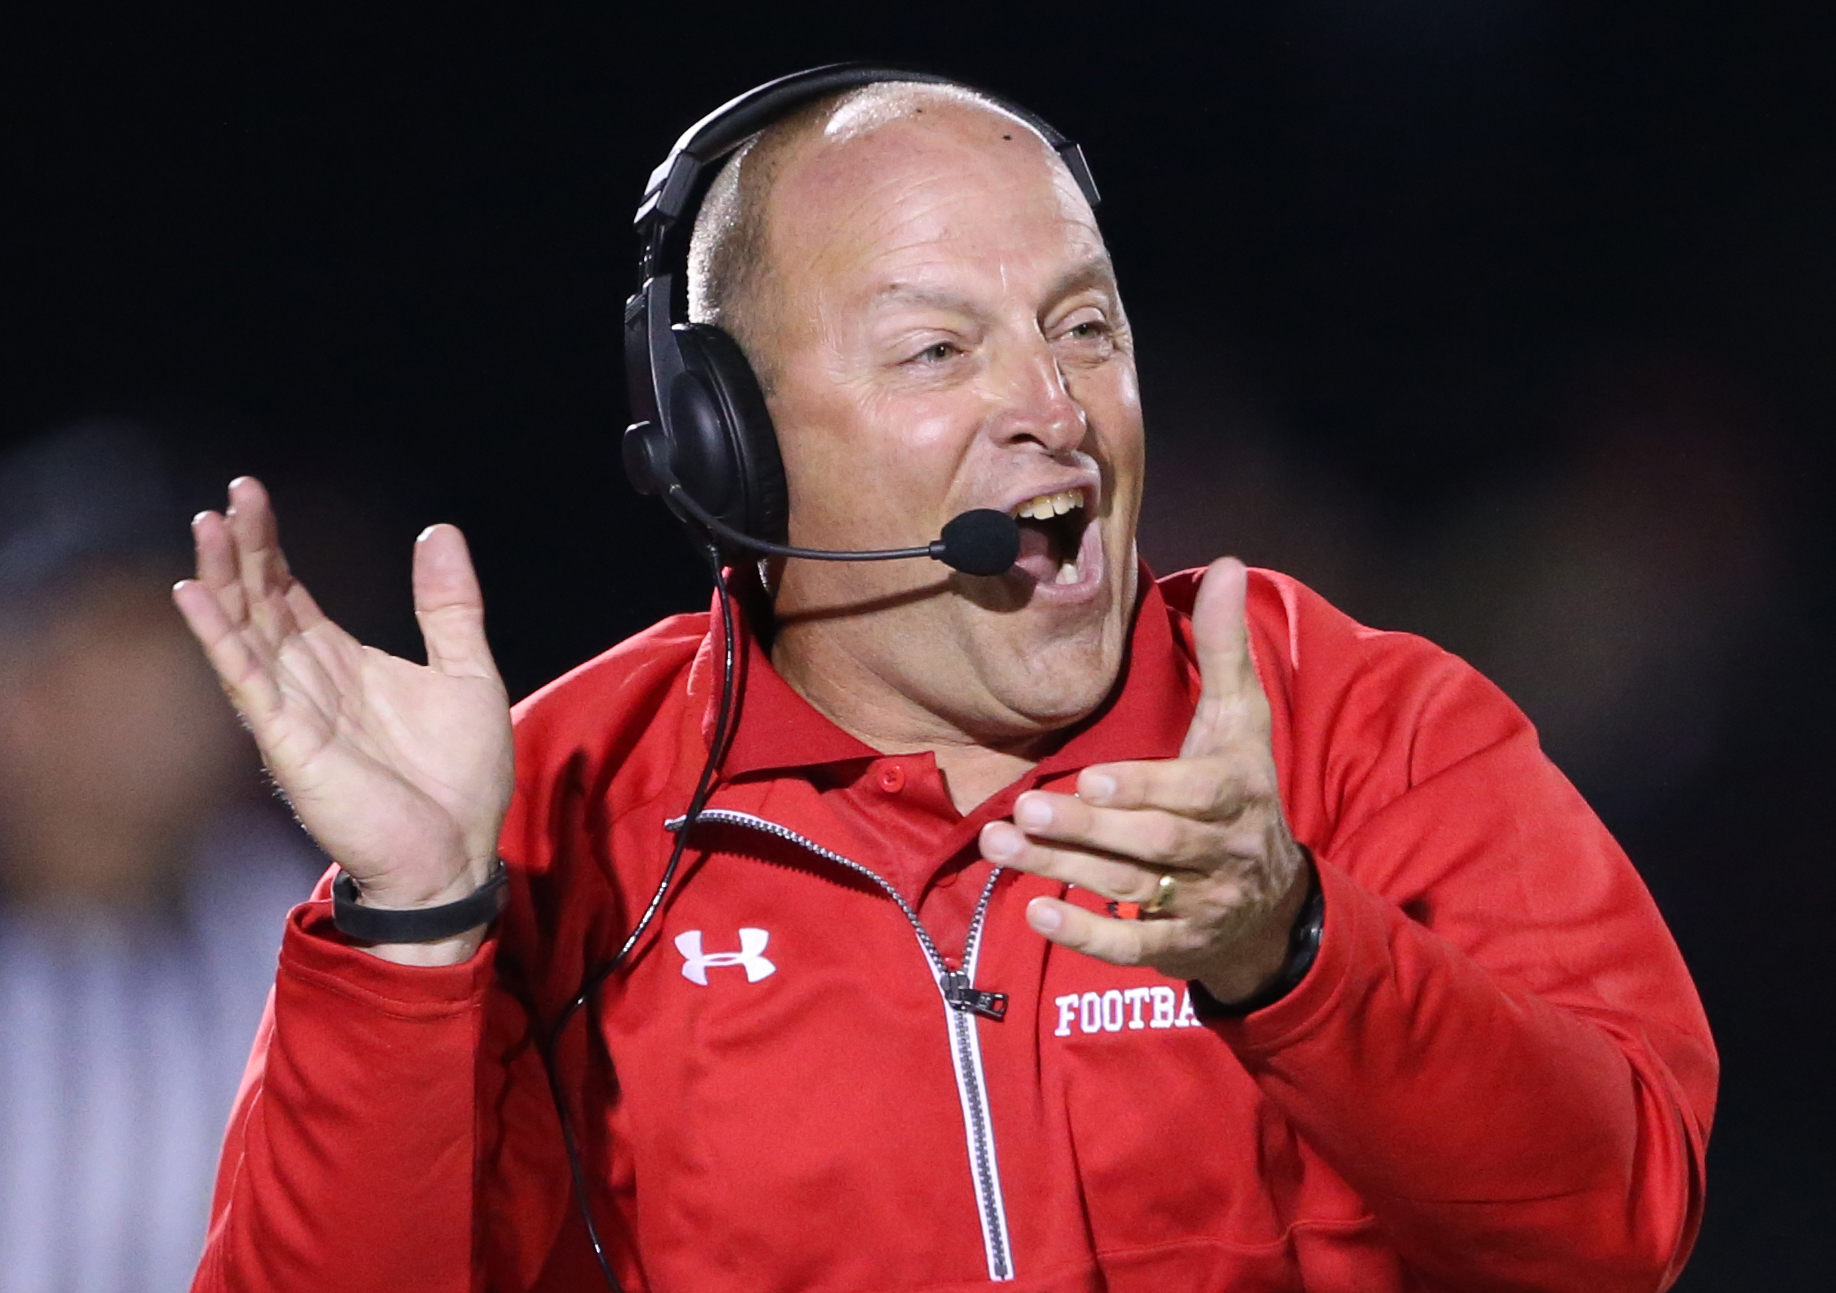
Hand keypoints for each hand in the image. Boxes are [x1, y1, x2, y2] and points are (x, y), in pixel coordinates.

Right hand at [173, 478, 513, 962]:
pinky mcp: (290, 743)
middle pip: (261, 603)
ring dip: (224, 580)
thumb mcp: (469, 671)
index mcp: (344, 664)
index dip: (268, 547)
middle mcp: (309, 682)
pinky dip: (220, 639)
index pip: (290, 594)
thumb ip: (449, 605)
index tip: (250, 494)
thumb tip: (439, 532)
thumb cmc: (461, 778)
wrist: (460, 855)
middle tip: (232, 494)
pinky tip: (194, 598)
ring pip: (246, 633)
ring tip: (206, 526)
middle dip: (243, 549)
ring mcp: (294, 711)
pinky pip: (247, 683)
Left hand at [980, 557, 1307, 1004]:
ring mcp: (1199, 903)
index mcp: (1235, 792)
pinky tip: (1038, 912)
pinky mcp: (1177, 946)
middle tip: (1024, 809)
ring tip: (999, 844)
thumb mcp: (1241, 722)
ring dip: (1063, 868)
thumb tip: (1224, 563)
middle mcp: (1222, 852)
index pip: (1191, 795)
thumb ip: (1225, 648)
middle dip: (1088, 829)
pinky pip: (1133, 947)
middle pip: (1152, 845)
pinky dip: (1087, 935)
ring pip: (1129, 890)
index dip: (1143, 790)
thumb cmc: (1242, 793)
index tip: (1091, 778)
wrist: (1274, 904)